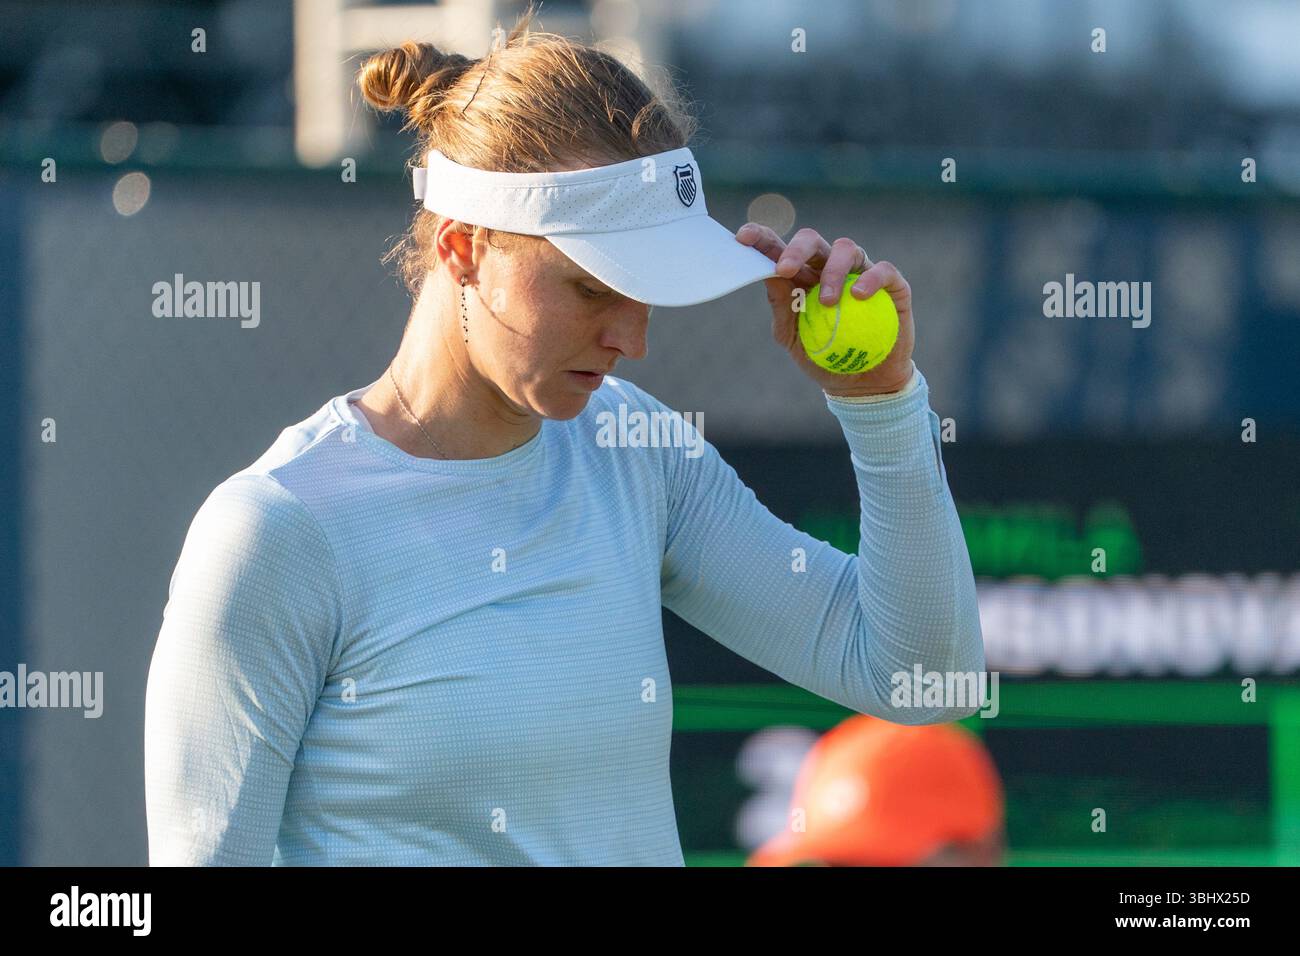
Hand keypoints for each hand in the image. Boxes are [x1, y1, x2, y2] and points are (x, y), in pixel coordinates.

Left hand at [735, 224, 914, 396]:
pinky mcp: (891, 286)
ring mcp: (860, 272)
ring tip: (827, 300)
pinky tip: (858, 296)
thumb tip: (771, 277)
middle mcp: (828, 267)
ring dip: (833, 270)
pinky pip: (883, 270)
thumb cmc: (822, 357)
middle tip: (785, 270)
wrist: (861, 384)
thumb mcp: (793, 339)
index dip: (761, 237)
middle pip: (811, 240)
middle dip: (796, 249)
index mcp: (800, 276)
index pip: (778, 248)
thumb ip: (781, 309)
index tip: (743, 237)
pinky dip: (871, 279)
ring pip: (846, 249)